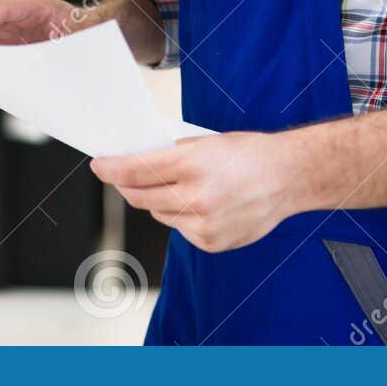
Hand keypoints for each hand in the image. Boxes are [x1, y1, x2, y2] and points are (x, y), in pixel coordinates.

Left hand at [91, 131, 299, 252]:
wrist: (287, 178)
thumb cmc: (248, 155)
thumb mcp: (204, 143)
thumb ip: (169, 155)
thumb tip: (136, 162)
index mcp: (192, 166)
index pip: (135, 171)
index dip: (110, 169)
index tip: (98, 165)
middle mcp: (197, 198)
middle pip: (140, 197)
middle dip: (127, 185)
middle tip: (121, 175)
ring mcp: (204, 224)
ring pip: (158, 214)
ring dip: (157, 201)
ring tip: (180, 186)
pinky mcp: (211, 242)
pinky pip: (179, 228)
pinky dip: (181, 216)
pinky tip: (200, 204)